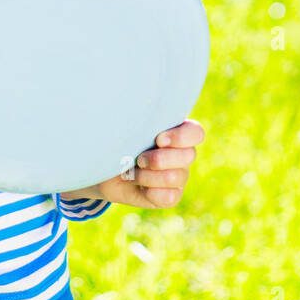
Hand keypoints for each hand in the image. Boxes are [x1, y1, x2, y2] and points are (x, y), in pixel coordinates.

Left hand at [62, 119, 204, 209]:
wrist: (103, 170)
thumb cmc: (116, 142)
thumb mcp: (123, 127)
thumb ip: (136, 118)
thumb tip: (135, 102)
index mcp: (176, 132)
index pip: (196, 133)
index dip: (181, 137)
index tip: (158, 139)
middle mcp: (182, 154)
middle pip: (189, 156)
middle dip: (159, 159)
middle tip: (139, 159)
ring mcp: (179, 176)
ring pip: (176, 177)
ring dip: (148, 176)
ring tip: (132, 173)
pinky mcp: (170, 196)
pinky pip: (170, 197)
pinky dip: (151, 192)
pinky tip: (139, 186)